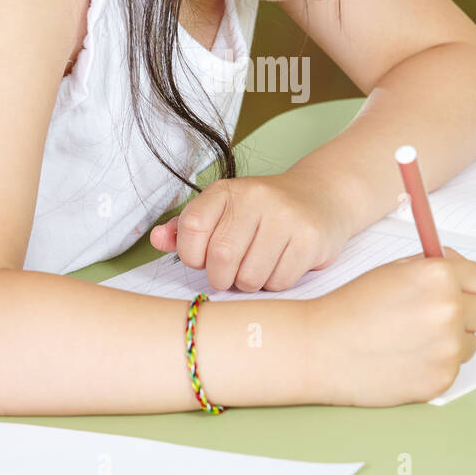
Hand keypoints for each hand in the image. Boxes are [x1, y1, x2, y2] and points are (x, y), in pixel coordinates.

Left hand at [149, 172, 353, 291]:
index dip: (191, 255)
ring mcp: (284, 217)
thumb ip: (186, 228)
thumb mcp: (223, 211)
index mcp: (226, 191)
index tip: (203, 258)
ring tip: (258, 265)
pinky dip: (275, 284)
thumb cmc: (262, 213)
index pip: (190, 229)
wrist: (320, 198)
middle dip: (222, 277)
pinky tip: (281, 264)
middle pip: (220, 258)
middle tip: (232, 272)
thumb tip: (155, 239)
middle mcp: (255, 198)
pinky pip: (279, 282)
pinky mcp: (309, 238)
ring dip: (250, 283)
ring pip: (249, 277)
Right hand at [315, 246, 475, 405]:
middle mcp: (450, 310)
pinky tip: (405, 358)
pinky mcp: (441, 379)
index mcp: (440, 276)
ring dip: (452, 341)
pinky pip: (454, 368)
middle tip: (436, 318)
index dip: (473, 286)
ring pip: (471, 343)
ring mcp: (448, 348)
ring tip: (412, 340)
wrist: (321, 348)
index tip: (464, 292)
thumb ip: (434, 268)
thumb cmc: (351, 307)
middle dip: (467, 313)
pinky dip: (435, 364)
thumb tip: (463, 272)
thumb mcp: (394, 269)